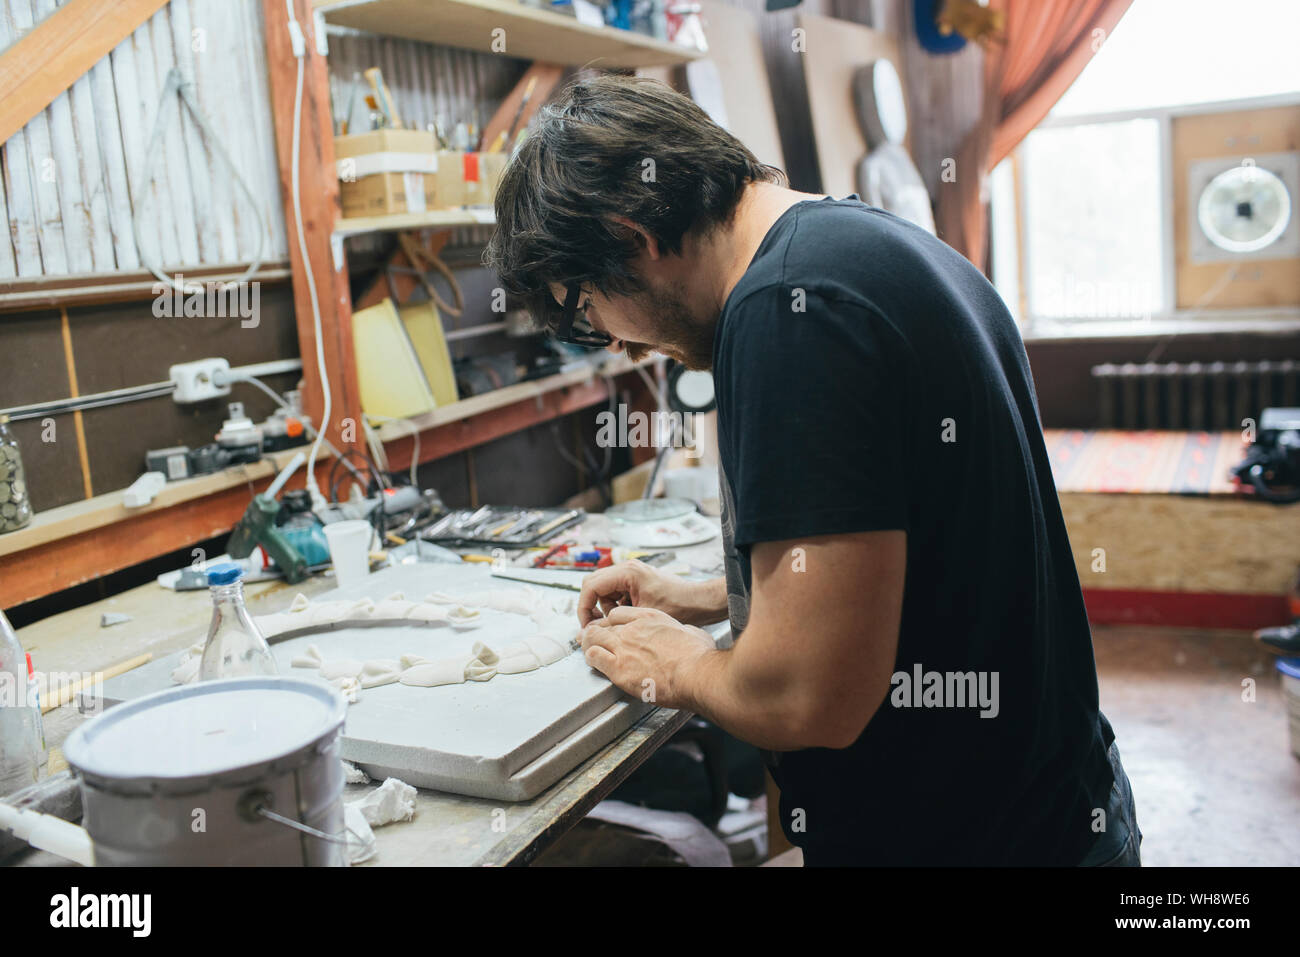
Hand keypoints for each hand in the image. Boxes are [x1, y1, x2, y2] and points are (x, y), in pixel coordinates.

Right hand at [577, 560, 706, 626]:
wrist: (699, 601)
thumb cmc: (679, 605)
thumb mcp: (642, 615)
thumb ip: (613, 621)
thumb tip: (590, 630)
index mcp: (627, 572)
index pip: (590, 586)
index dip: (584, 607)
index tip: (586, 625)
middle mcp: (627, 569)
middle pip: (594, 585)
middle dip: (591, 607)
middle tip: (595, 626)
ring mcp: (631, 574)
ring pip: (603, 590)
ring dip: (605, 607)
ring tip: (620, 620)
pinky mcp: (636, 581)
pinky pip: (616, 592)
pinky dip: (616, 605)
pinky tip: (628, 615)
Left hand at [580, 605, 715, 708]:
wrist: (695, 672)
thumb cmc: (698, 656)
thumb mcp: (693, 633)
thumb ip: (684, 631)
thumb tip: (688, 634)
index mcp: (650, 618)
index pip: (618, 614)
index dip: (610, 622)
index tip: (609, 628)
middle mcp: (633, 629)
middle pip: (602, 625)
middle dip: (595, 631)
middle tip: (591, 638)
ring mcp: (623, 647)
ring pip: (593, 638)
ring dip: (588, 643)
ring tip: (587, 648)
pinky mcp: (618, 668)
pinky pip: (594, 657)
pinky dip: (590, 657)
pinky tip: (592, 660)